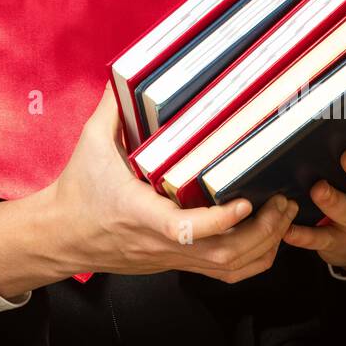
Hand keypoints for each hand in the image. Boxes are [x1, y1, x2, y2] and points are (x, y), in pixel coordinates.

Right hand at [48, 83, 299, 282]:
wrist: (61, 235)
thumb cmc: (77, 191)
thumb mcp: (91, 142)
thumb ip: (113, 107)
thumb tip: (128, 71)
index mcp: (140, 213)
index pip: (185, 229)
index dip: (221, 221)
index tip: (246, 200)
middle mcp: (161, 242)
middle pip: (223, 255)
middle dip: (263, 231)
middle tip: (284, 199)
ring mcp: (172, 258)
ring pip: (230, 269)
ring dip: (265, 245)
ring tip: (283, 214)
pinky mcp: (176, 262)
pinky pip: (223, 274)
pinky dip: (253, 260)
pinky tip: (266, 236)